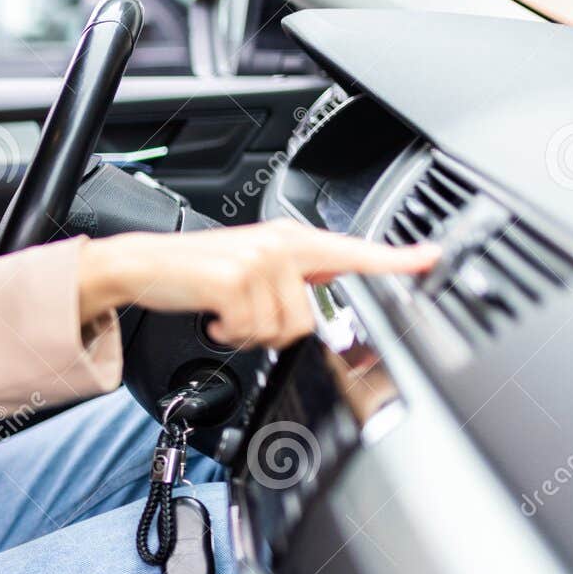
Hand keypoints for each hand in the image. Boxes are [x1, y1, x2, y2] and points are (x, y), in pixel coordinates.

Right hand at [77, 220, 441, 350]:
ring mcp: (258, 260)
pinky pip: (253, 331)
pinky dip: (231, 335)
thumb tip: (328, 292)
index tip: (429, 259)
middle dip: (280, 330)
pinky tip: (216, 318)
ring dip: (253, 335)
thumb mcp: (252, 266)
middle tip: (249, 319)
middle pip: (313, 314)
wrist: (143, 265)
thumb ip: (294, 276)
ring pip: (283, 327)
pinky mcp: (234, 279)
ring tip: (230, 315)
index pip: (353, 250)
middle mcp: (279, 243)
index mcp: (290, 238)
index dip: (395, 259)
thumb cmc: (195, 272)